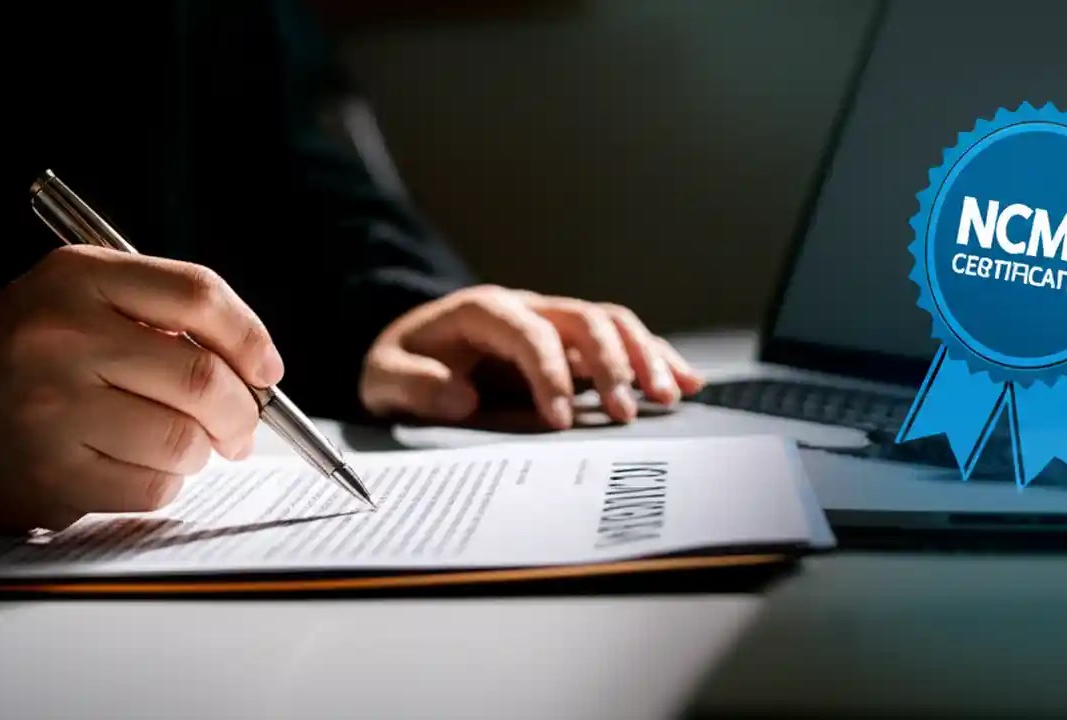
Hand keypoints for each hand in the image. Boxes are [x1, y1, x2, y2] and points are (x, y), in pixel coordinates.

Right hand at [0, 245, 283, 531]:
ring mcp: (51, 408)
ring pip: (184, 440)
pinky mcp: (51, 475)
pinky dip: (162, 483)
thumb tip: (258, 370)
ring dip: (198, 450)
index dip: (249, 336)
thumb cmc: (33, 357)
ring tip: (171, 442)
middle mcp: (60, 337)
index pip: (197, 294)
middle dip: (240, 410)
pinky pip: (153, 487)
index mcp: (77, 277)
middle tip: (240, 425)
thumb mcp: (83, 301)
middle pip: (201, 377)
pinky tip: (131, 466)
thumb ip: (165, 316)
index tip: (267, 369)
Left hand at [359, 285, 704, 427]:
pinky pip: (620, 339)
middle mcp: (526, 308)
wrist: (410, 352)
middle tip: (626, 412)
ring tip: (669, 396)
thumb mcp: (382, 377)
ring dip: (644, 356)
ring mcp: (553, 322)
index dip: (548, 372)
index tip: (560, 420)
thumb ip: (413, 385)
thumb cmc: (401, 365)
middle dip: (610, 362)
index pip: (527, 331)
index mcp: (481, 311)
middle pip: (582, 318)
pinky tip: (684, 382)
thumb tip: (459, 399)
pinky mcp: (571, 343)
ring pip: (611, 322)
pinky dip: (654, 357)